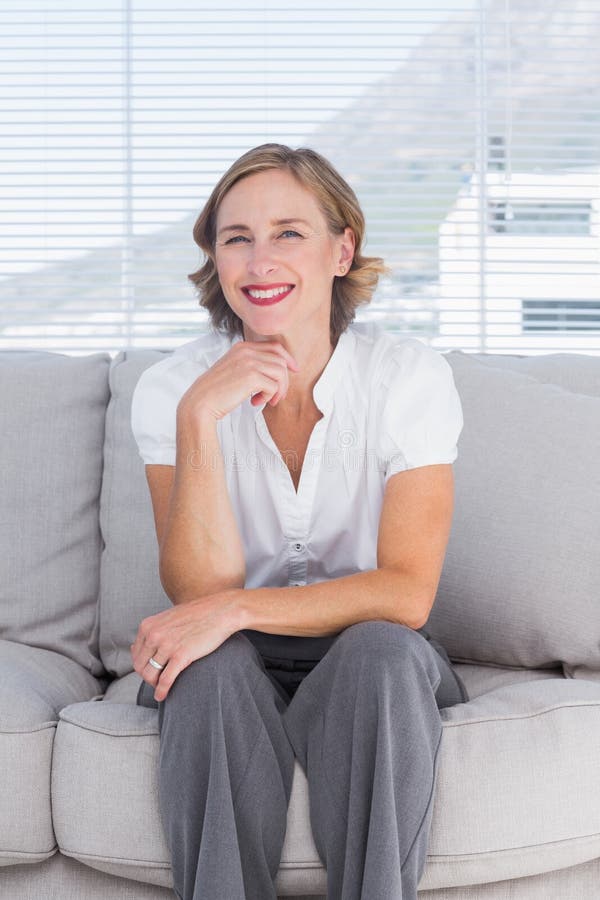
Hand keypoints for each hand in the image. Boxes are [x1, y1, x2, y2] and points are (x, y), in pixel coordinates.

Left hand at [130, 589, 242, 701]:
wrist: (220, 611)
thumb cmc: (197, 614)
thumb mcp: (168, 618)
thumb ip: (152, 631)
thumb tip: (133, 647)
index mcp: (148, 626)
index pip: (136, 654)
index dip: (143, 666)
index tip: (151, 670)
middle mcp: (154, 635)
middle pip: (140, 667)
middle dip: (147, 677)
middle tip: (156, 681)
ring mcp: (167, 645)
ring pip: (150, 675)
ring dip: (154, 685)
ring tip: (160, 688)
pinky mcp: (181, 655)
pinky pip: (165, 680)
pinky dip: (162, 691)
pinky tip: (162, 696)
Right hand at [176, 338, 299, 421]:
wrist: (200, 402)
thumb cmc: (217, 392)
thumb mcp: (234, 371)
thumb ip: (252, 366)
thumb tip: (280, 371)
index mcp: (242, 347)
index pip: (274, 347)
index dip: (288, 358)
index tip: (294, 370)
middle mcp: (246, 351)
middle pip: (281, 360)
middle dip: (284, 380)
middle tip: (276, 396)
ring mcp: (249, 362)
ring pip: (281, 373)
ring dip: (278, 390)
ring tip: (267, 401)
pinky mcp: (251, 376)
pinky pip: (273, 386)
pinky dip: (269, 397)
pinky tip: (255, 402)